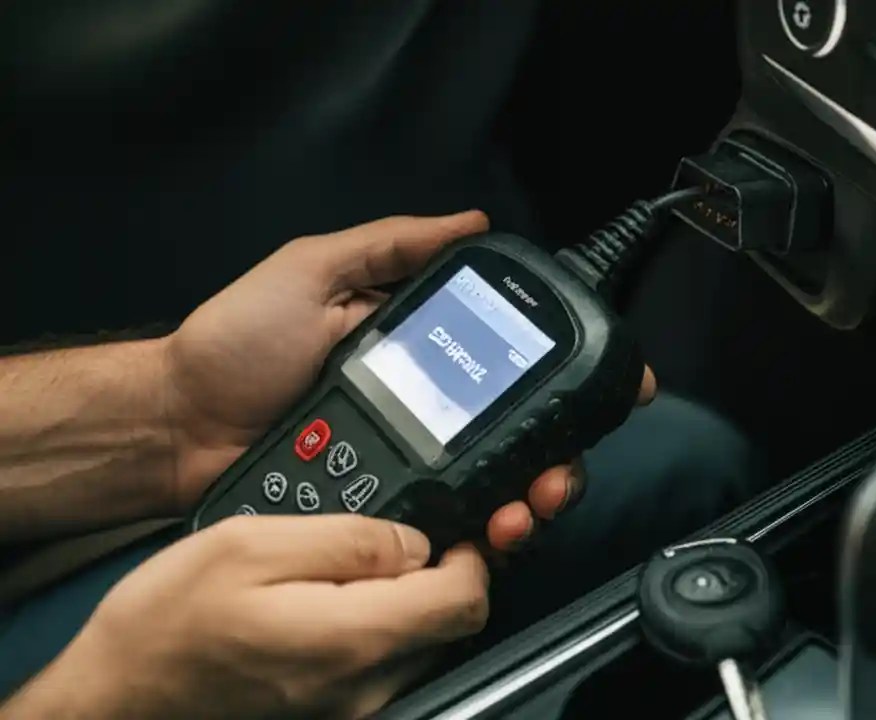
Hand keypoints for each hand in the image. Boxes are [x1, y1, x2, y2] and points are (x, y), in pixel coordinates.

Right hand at [2, 515, 489, 719]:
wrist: (116, 696)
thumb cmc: (166, 622)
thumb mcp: (252, 544)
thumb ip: (349, 540)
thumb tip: (415, 542)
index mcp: (353, 640)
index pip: (466, 600)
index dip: (471, 554)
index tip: (450, 528)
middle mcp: (365, 687)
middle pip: (451, 624)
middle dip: (443, 574)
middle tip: (399, 539)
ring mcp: (349, 709)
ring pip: (420, 644)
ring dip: (409, 601)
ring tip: (351, 567)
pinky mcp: (331, 714)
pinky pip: (383, 664)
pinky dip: (378, 626)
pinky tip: (331, 600)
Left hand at [162, 213, 656, 549]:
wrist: (177, 428)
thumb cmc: (236, 343)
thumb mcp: (312, 270)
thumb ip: (390, 246)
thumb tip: (472, 220)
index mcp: (421, 351)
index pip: (514, 362)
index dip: (571, 377)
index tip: (617, 387)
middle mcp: (430, 408)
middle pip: (525, 435)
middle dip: (562, 455)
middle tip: (558, 471)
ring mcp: (412, 463)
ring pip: (499, 487)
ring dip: (532, 500)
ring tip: (526, 508)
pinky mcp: (388, 510)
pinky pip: (449, 526)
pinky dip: (484, 535)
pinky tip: (492, 534)